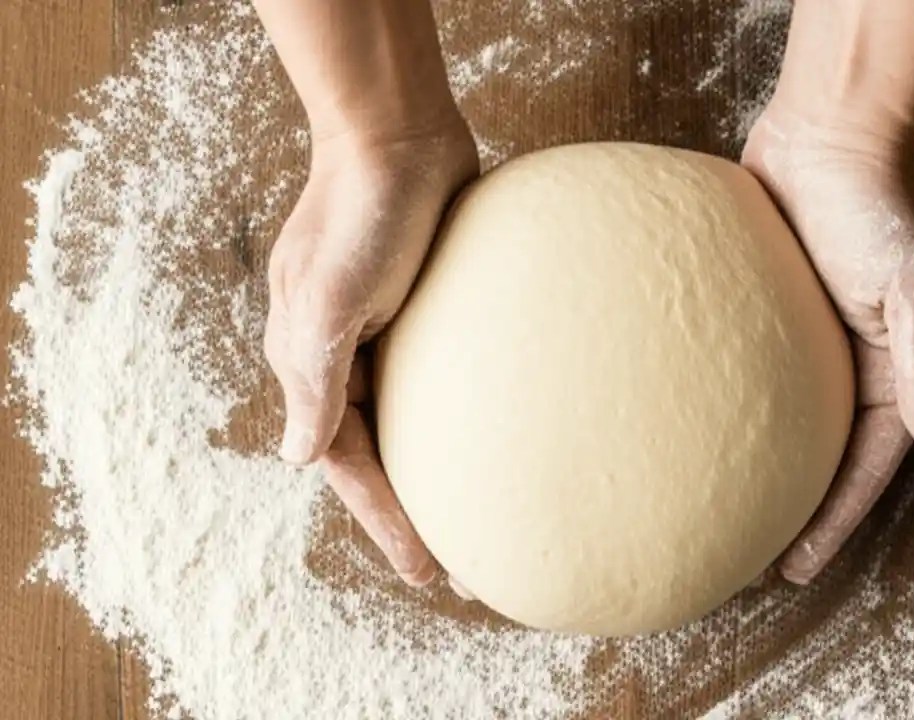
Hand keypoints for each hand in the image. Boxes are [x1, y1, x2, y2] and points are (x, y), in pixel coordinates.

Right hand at [265, 116, 478, 586]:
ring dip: (437, 472)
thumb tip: (298, 460)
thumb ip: (313, 382)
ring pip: (408, 424)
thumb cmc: (361, 213)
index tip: (427, 572)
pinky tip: (493, 438)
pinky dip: (456, 420)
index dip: (386, 522)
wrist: (397, 133)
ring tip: (478, 517)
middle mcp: (339, 356)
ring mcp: (382, 334)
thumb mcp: (329, 300)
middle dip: (410, 513)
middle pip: (377, 455)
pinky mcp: (422, 311)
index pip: (348, 466)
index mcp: (309, 363)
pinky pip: (437, 383)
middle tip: (456, 567)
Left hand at [742, 103, 913, 584]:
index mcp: (893, 366)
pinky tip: (702, 442)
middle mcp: (851, 362)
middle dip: (802, 512)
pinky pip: (750, 380)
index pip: (869, 462)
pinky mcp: (763, 316)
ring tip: (730, 519)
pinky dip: (734, 417)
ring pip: (786, 426)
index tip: (799, 562)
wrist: (822, 134)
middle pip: (827, 455)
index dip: (837, 517)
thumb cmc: (873, 203)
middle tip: (762, 564)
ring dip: (767, 472)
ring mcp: (805, 341)